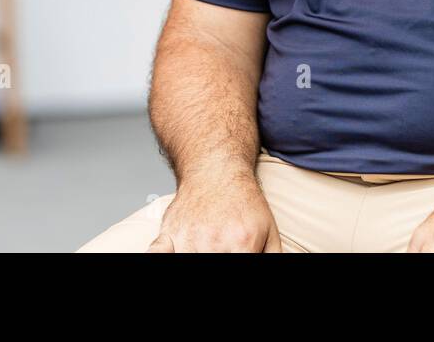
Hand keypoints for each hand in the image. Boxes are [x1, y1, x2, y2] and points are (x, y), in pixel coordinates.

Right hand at [147, 170, 281, 252]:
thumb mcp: (268, 229)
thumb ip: (272, 255)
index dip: (241, 258)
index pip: (239, 267)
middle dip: (220, 254)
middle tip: (223, 246)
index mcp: (241, 247)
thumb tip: (277, 264)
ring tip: (206, 245)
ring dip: (196, 254)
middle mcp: (213, 246)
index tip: (239, 253)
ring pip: (187, 259)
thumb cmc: (243, 199)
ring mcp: (188, 240)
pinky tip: (176, 250)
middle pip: (210, 264)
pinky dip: (160, 255)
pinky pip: (156, 254)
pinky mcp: (168, 234)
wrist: (216, 167)